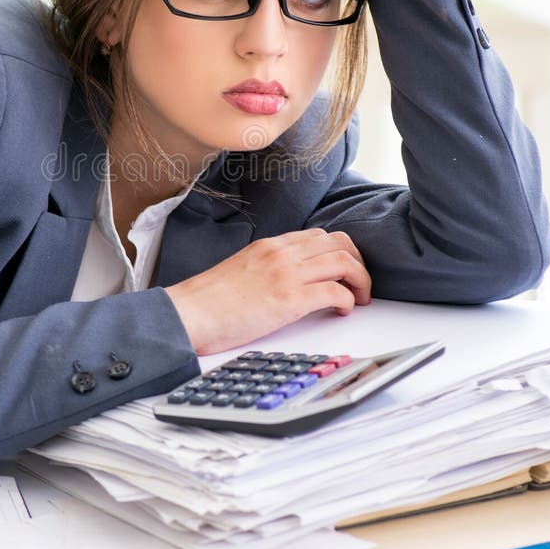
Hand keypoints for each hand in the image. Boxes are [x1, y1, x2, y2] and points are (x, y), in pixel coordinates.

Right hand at [166, 228, 370, 354]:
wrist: (189, 313)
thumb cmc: (208, 301)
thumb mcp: (242, 270)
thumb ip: (267, 267)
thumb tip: (288, 281)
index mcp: (270, 246)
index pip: (318, 235)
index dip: (340, 251)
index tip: (345, 269)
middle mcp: (282, 253)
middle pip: (339, 242)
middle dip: (358, 262)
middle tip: (360, 283)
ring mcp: (287, 274)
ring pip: (345, 262)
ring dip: (361, 281)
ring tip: (360, 298)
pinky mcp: (290, 299)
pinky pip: (336, 291)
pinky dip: (348, 301)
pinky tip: (343, 311)